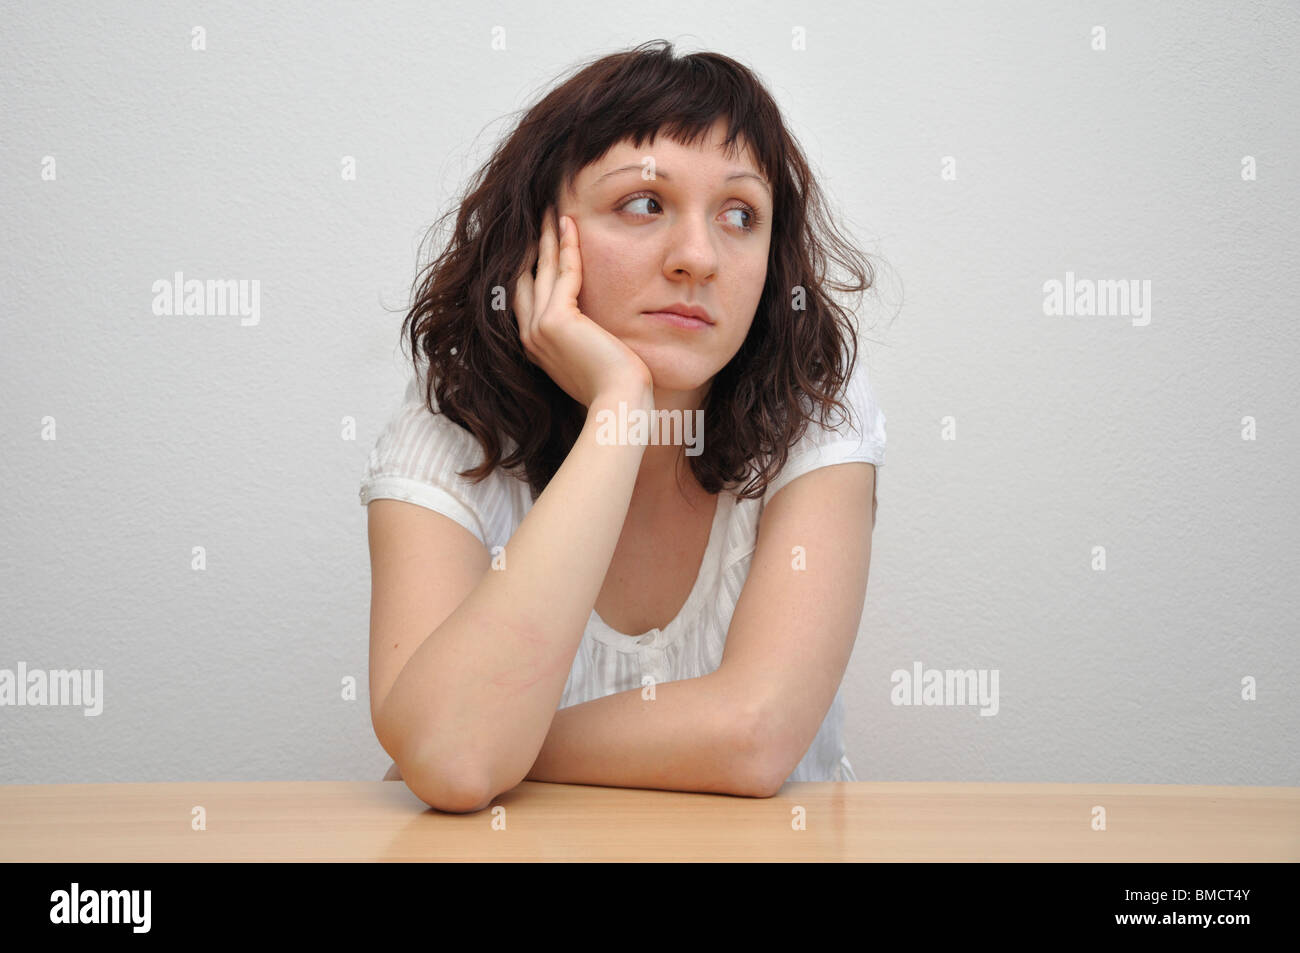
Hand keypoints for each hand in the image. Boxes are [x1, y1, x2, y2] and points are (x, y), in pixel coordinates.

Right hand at [512, 205, 652, 408]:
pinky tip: (571, 223)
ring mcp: (538, 328)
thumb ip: (589, 337)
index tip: (543, 238)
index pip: (528, 295)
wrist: (620, 404)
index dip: (533, 264)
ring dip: (546, 236)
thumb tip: (601, 325)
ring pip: (540, 269)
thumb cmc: (616, 388)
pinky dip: (567, 245)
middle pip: (526, 277)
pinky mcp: (555, 321)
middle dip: (534, 245)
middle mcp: (530, 336)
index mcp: (537, 345)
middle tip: (542, 214)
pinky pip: (563, 272)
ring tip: (552, 209)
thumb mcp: (595, 357)